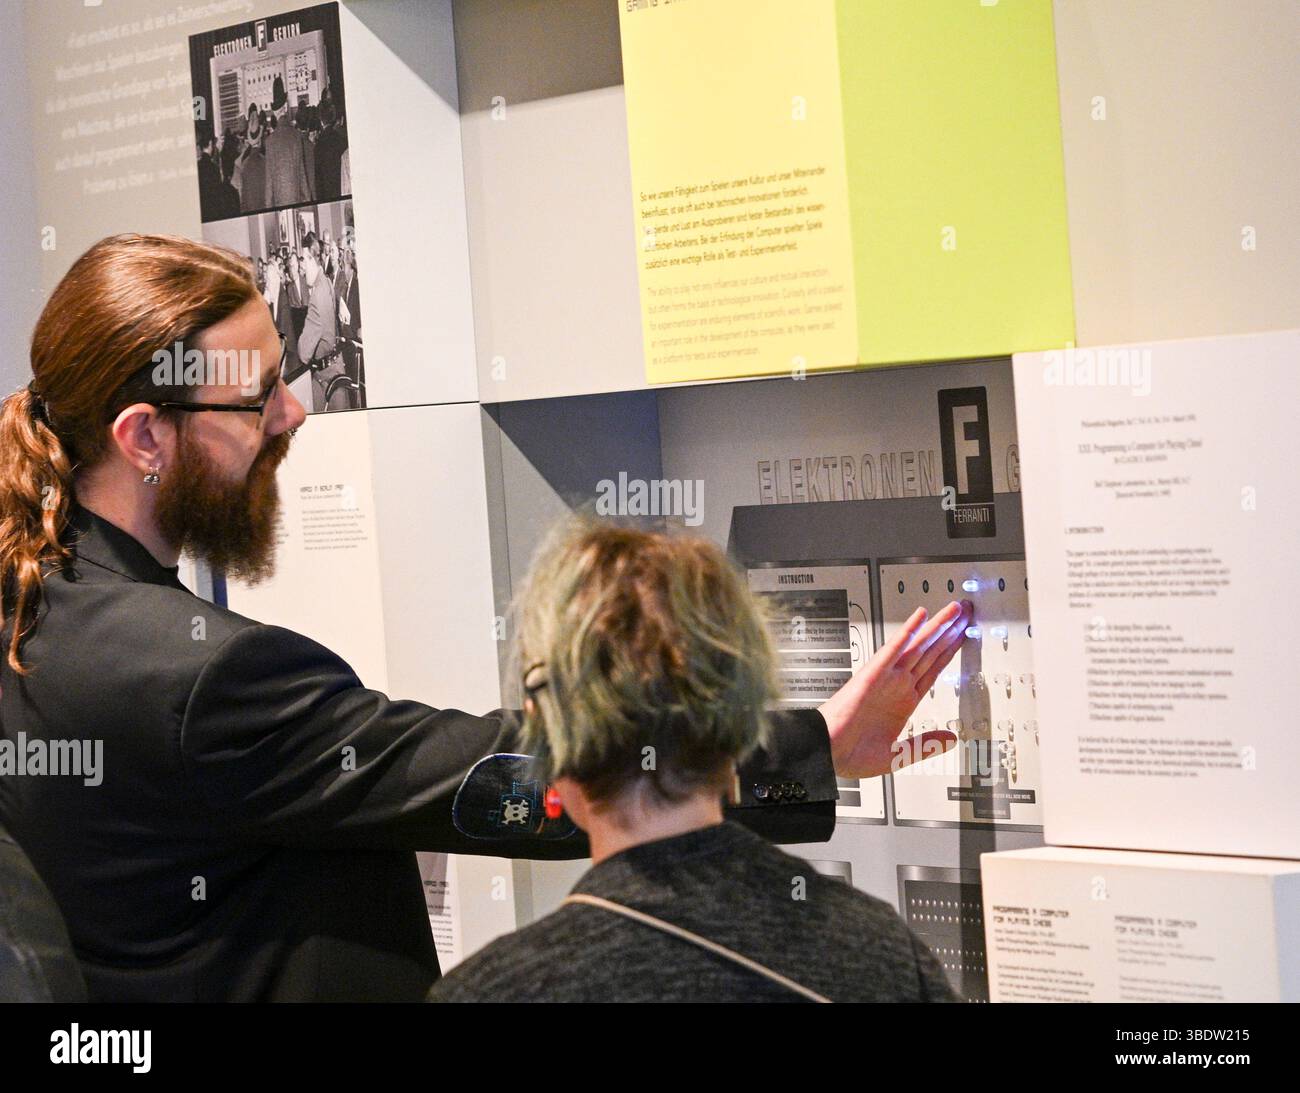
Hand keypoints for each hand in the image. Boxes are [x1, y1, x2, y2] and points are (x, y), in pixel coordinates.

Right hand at [818, 600, 971, 778]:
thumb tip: (951, 737)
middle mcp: (897, 685)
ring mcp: (886, 678)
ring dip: (936, 627)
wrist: (825, 753)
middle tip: (964, 611)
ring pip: (917, 646)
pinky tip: (919, 617)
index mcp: (904, 701)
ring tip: (953, 609)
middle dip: (949, 631)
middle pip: (930, 651)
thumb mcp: (899, 755)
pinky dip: (906, 633)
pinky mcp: (872, 675)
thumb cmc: (851, 754)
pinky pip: (892, 650)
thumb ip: (926, 745)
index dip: (950, 651)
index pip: (934, 669)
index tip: (962, 636)